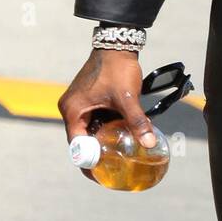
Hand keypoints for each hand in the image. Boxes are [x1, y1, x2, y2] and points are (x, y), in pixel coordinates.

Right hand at [58, 48, 155, 182]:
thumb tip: (150, 143)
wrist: (117, 43)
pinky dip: (105, 128)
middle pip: (82, 141)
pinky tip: (120, 136)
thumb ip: (137, 122)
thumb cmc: (118, 68)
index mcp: (73, 111)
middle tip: (113, 170)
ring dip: (102, 141)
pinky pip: (94, 120)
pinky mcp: (87, 98)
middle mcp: (71, 108)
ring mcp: (78, 103)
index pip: (77, 147)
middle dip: (97, 155)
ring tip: (118, 157)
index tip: (102, 177)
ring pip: (89, 130)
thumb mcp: (128, 98)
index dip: (89, 164)